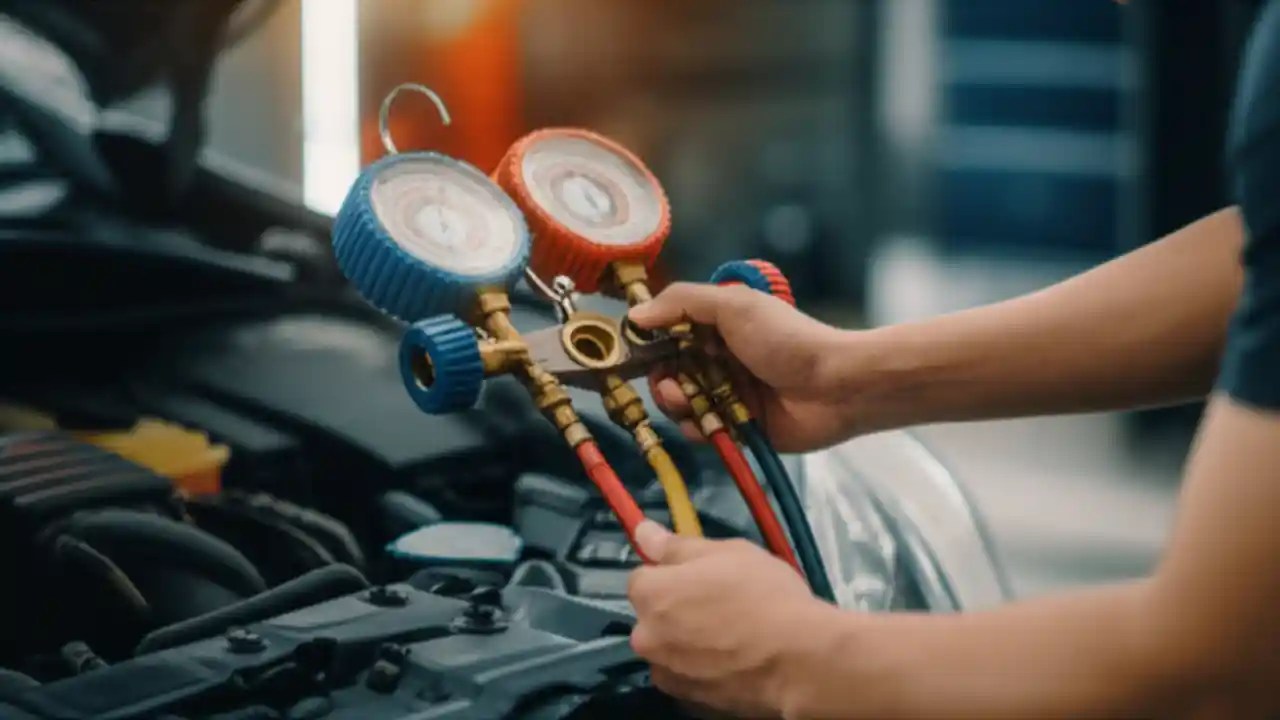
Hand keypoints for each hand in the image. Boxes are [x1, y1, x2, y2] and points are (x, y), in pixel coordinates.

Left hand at [627, 521, 840, 717]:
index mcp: (651, 596)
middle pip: (653, 616)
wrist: (799, 660)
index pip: (643, 577)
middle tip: (720, 605)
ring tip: (730, 637)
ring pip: (669, 648)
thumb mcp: (727, 553)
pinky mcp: (689, 702)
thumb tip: (642, 532)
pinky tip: (732, 661)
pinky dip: (701, 668)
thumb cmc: (763, 595)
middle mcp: (647, 638)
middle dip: (675, 609)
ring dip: (685, 641)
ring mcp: (667, 674)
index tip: (702, 576)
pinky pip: (687, 675)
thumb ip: (677, 546)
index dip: (672, 573)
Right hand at [628, 283, 860, 451]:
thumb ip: (682, 302)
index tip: (633, 350)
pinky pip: (698, 430)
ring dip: (676, 402)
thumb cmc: (787, 339)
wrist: (834, 387)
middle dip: (660, 378)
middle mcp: (716, 358)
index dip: (648, 341)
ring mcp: (724, 393)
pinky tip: (712, 421)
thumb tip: (634, 316)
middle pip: (666, 371)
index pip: (667, 332)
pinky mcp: (734, 426)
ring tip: (692, 400)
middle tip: (671, 382)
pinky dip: (698, 427)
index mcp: (715, 325)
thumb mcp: (734, 306)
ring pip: (678, 403)